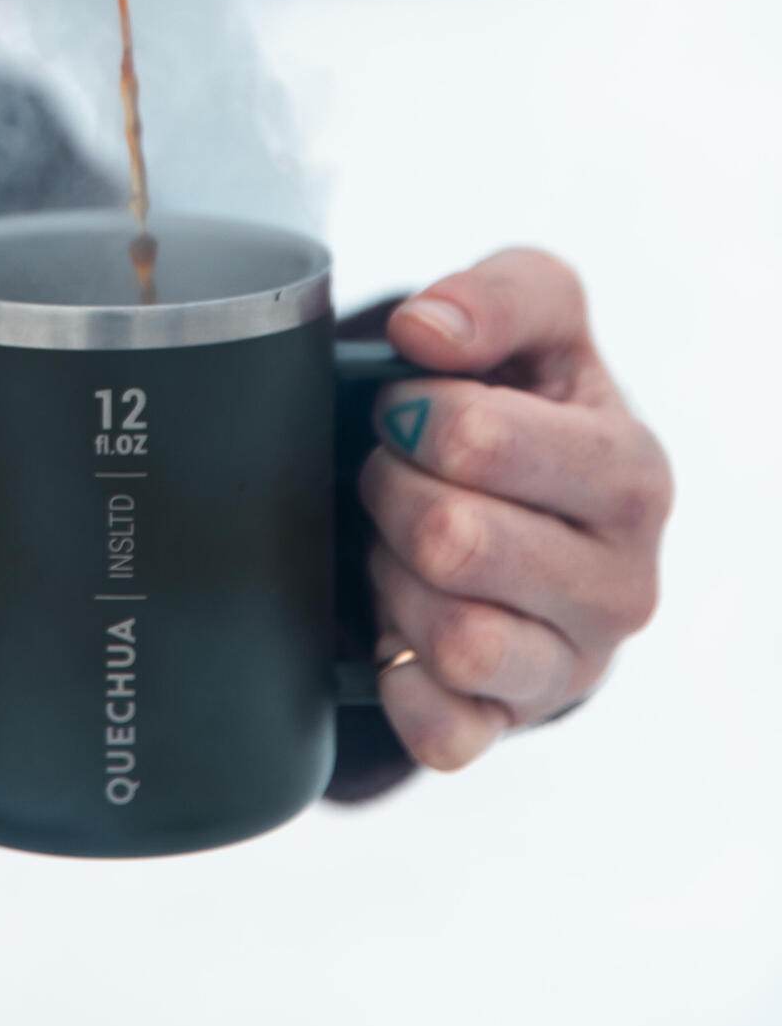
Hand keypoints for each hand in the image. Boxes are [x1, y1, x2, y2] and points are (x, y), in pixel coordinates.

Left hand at [359, 247, 671, 770]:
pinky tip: (397, 628)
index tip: (409, 405)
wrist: (536, 512)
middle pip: (453, 539)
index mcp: (635, 475)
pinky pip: (441, 730)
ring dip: (392, 575)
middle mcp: (624, 585)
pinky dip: (396, 678)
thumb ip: (496, 295)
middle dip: (392, 490)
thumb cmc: (532, 406)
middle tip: (394, 473)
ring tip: (401, 542)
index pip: (480, 440)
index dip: (412, 412)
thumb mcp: (539, 325)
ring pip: (450, 637)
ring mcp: (574, 667)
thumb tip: (425, 330)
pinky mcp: (513, 725)